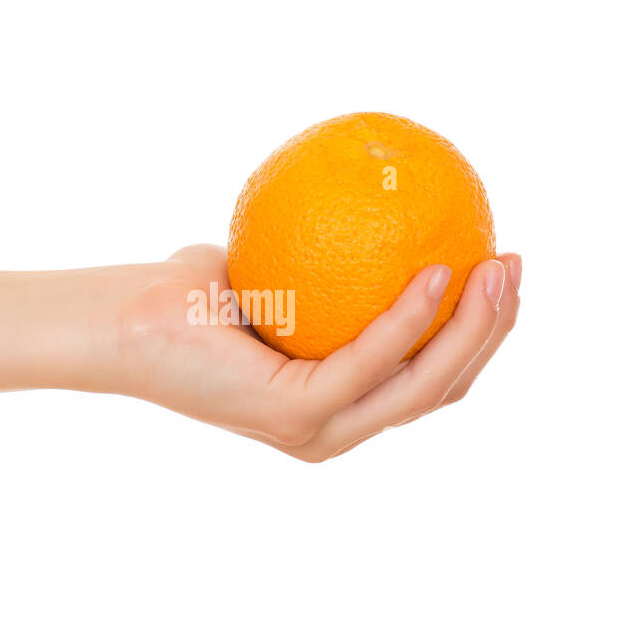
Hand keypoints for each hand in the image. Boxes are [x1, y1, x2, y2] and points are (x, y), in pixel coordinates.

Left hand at [118, 244, 521, 461]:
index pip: (431, 379)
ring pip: (421, 387)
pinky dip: (408, 319)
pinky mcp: (295, 417)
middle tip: (515, 262)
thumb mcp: (280, 268)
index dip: (480, 332)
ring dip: (471, 327)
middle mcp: (336, 428)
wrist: (121, 319)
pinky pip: (369, 363)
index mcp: (340, 404)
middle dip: (493, 329)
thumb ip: (336, 258)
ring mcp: (317, 430)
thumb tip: (388, 205)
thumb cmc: (189, 292)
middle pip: (442, 388)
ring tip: (497, 265)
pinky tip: (437, 272)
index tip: (502, 265)